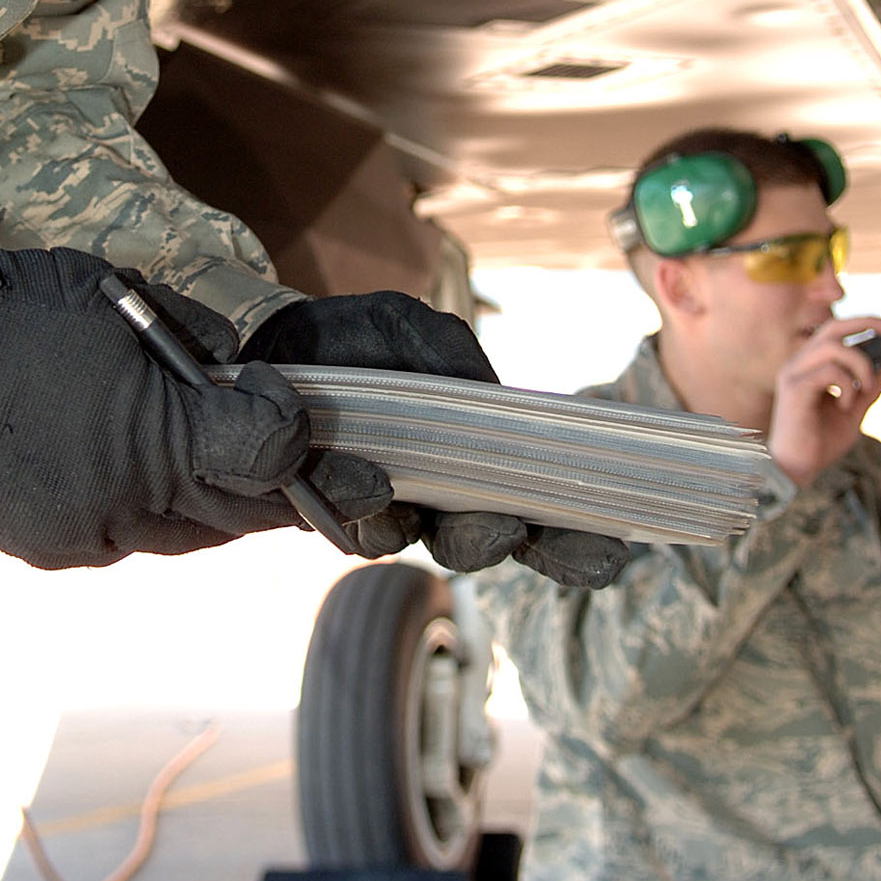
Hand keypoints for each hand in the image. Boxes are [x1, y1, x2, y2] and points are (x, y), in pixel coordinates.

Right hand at [0, 244, 355, 568]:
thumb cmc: (4, 313)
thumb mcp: (118, 299)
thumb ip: (192, 342)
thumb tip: (239, 378)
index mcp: (149, 432)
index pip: (265, 459)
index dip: (308, 450)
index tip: (331, 438)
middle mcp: (125, 501)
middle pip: (237, 511)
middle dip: (286, 494)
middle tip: (336, 483)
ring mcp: (85, 533)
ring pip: (186, 533)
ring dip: (223, 506)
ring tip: (253, 479)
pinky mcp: (49, 546)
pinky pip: (129, 538)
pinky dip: (158, 513)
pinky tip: (163, 481)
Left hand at [241, 292, 630, 587]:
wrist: (267, 346)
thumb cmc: (353, 340)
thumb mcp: (406, 328)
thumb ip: (449, 354)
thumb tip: (490, 397)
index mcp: (475, 457)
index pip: (537, 507)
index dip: (573, 537)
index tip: (613, 551)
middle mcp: (435, 496)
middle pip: (483, 541)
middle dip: (501, 541)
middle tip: (510, 526)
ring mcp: (383, 509)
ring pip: (418, 542)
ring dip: (433, 532)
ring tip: (429, 505)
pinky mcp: (327, 513)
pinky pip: (354, 529)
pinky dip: (363, 515)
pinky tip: (368, 493)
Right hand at [768, 314, 880, 487]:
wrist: (796, 469)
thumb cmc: (819, 443)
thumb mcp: (853, 414)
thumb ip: (869, 392)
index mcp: (810, 366)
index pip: (835, 332)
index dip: (864, 324)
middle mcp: (798, 364)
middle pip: (833, 327)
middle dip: (866, 323)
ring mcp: (794, 374)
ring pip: (833, 347)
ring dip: (860, 366)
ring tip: (865, 389)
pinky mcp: (794, 389)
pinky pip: (829, 372)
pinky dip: (847, 386)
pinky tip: (845, 406)